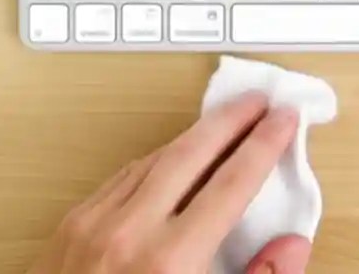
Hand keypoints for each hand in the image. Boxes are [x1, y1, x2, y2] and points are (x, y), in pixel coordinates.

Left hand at [29, 93, 309, 273]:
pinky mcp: (68, 231)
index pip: (232, 182)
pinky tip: (169, 158)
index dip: (265, 144)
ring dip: (191, 135)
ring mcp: (91, 228)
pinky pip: (119, 179)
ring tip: (222, 122)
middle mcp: (129, 235)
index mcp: (170, 263)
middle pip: (191, 153)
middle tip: (258, 101)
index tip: (285, 122)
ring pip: (151, 160)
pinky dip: (153, 160)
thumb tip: (291, 247)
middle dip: (230, 121)